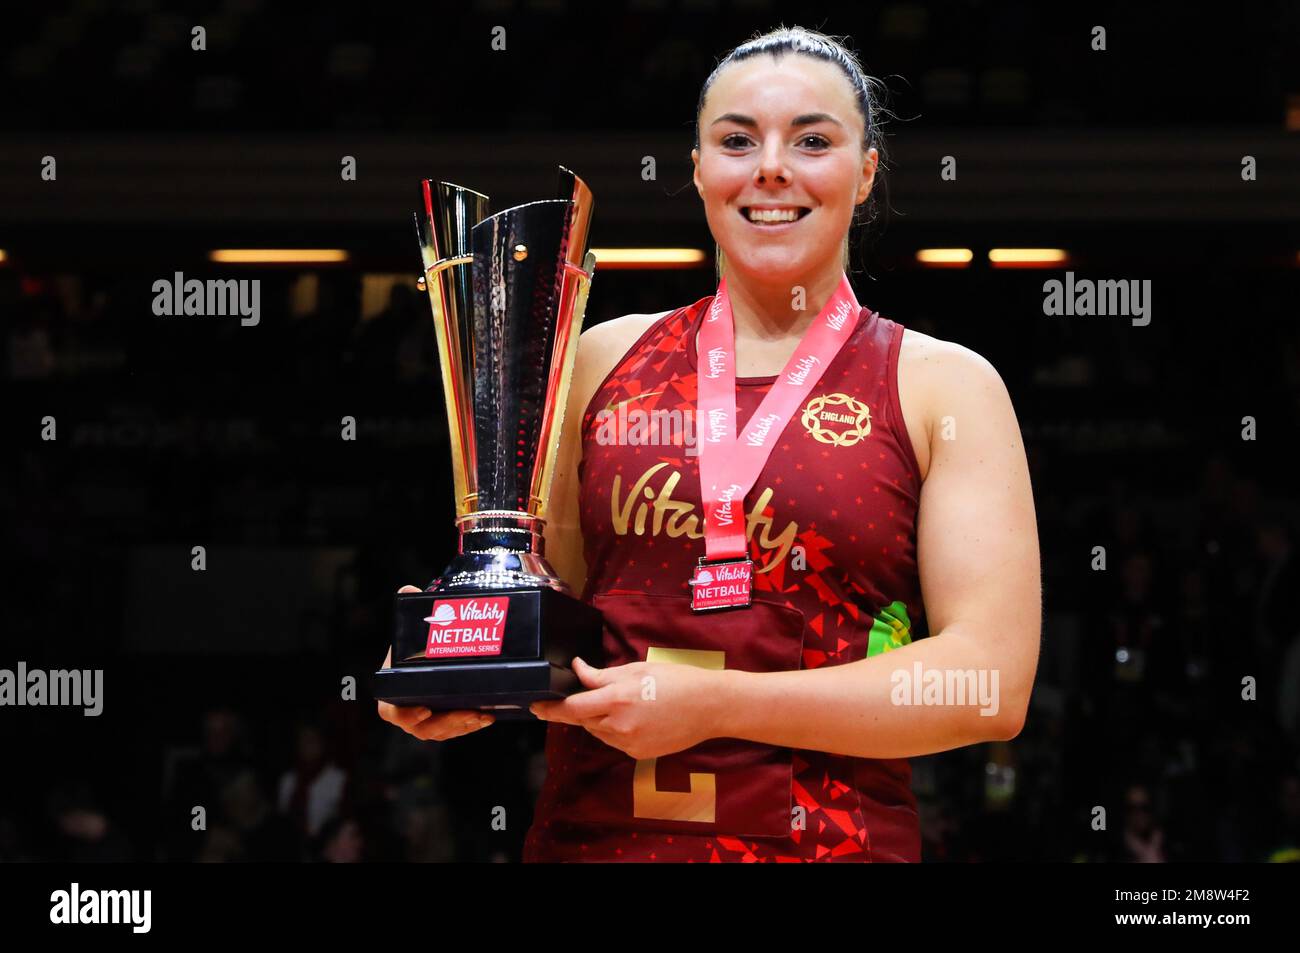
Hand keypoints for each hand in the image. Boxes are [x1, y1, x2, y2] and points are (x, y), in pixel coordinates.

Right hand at [375, 585, 495, 740]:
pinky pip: (454, 728)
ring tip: (482, 714)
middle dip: (446, 723)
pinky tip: (487, 716)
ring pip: (440, 730)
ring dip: (461, 725)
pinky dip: (469, 724)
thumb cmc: (420, 639)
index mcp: (394, 686)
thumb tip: (407, 590)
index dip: (404, 714)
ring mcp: (426, 714)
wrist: (433, 646)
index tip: (423, 710)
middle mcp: (407, 704)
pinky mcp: (444, 716)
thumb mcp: (418, 625)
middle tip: (469, 713)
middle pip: (421, 727)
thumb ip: (413, 609)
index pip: (391, 710)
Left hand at [529, 657, 724, 759]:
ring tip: (622, 702)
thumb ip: (602, 675)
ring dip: (598, 719)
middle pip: (583, 720)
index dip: (551, 708)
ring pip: (598, 732)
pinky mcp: (638, 754)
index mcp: (617, 700)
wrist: (710, 706)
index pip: (573, 708)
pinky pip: (615, 741)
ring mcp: (629, 743)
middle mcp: (619, 726)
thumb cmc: (676, 680)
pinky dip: (615, 729)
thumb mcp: (636, 670)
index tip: (535, 705)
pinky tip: (635, 716)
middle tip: (588, 696)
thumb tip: (578, 670)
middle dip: (579, 709)